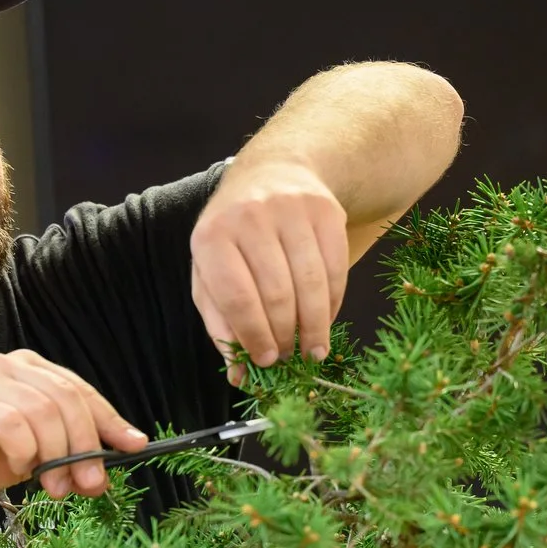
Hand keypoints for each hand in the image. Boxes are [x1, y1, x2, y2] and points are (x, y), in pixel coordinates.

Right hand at [0, 349, 145, 499]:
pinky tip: (19, 469)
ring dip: (58, 457)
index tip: (134, 446)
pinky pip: (14, 426)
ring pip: (46, 413)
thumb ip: (61, 452)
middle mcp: (9, 366)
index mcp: (26, 370)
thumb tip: (104, 469)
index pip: (80, 391)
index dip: (110, 420)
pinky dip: (25, 453)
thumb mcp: (26, 455)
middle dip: (88, 447)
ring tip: (54, 488)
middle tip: (92, 484)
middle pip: (69, 400)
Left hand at [189, 156, 348, 383]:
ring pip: (311, 284)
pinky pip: (336, 269)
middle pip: (277, 294)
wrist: (272, 172)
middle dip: (286, 336)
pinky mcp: (326, 210)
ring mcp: (291, 209)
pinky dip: (332, 304)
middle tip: (289, 358)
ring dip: (315, 327)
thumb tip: (239, 375)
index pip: (237, 297)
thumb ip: (221, 324)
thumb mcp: (210, 274)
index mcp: (212, 237)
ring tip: (313, 351)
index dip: (254, 336)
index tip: (265, 361)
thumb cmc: (234, 236)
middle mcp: (250, 217)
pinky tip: (325, 321)